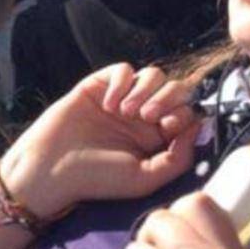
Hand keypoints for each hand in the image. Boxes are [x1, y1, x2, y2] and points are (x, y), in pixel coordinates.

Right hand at [2, 64, 198, 217]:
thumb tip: (198, 126)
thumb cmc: (96, 179)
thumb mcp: (144, 178)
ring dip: (145, 89)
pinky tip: (110, 104)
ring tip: (126, 112)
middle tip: (147, 116)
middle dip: (168, 97)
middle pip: (174, 88)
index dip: (184, 112)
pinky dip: (122, 82)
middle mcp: (142, 116)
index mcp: (156, 138)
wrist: (51, 170)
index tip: (168, 126)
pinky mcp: (99, 86)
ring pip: (152, 75)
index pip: (186, 112)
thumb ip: (178, 158)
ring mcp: (121, 99)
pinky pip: (123, 69)